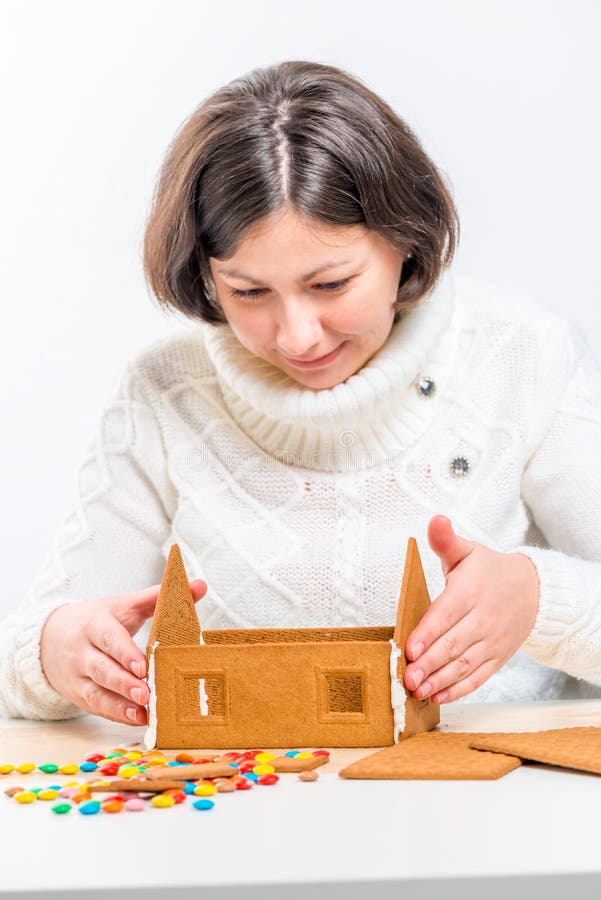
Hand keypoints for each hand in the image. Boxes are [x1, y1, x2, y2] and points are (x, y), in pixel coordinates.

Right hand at [40, 578, 206, 724]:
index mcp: (94, 624)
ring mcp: (77, 676)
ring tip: (144, 713)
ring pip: (97, 692)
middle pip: (102, 669)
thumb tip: (200, 585)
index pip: (109, 639)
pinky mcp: (78, 695)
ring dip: (120, 706)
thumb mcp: (124, 605)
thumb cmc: (98, 619)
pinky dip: (116, 715)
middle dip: (124, 683)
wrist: (51, 636)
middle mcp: (82, 652)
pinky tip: (137, 719)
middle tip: (147, 694)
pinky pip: (96, 707)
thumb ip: (159, 596)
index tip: (143, 667)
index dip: (125, 653)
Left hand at [403, 515, 539, 703]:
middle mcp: (482, 619)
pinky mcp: (497, 657)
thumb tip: (436, 521)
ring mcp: (491, 641)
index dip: (427, 633)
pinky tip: (439, 696)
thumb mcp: (467, 551)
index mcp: (470, 591)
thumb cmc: (489, 570)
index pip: (445, 614)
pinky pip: (479, 677)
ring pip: (464, 664)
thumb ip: (446, 540)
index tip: (409, 648)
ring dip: (440, 680)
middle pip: (453, 644)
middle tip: (407, 678)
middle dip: (429, 663)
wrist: (532, 589)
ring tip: (417, 691)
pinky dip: (459, 689)